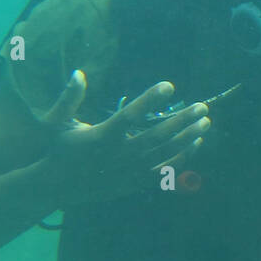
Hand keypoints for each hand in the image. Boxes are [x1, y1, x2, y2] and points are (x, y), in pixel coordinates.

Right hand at [41, 72, 210, 206]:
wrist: (55, 187)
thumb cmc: (59, 150)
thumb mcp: (57, 124)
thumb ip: (69, 99)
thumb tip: (78, 73)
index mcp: (100, 137)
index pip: (130, 115)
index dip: (150, 99)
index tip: (169, 85)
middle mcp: (118, 155)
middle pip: (157, 136)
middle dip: (182, 120)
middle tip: (202, 106)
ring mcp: (129, 171)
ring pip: (165, 154)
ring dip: (188, 137)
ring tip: (205, 122)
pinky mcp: (134, 183)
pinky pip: (164, 171)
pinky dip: (182, 158)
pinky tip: (195, 143)